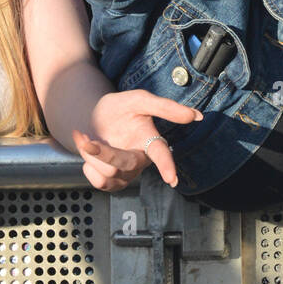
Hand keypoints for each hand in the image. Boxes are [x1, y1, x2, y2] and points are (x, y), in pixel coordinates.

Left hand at [72, 88, 203, 190]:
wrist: (91, 119)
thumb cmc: (118, 109)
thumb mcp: (138, 100)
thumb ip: (165, 107)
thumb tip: (196, 116)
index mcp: (151, 140)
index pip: (160, 153)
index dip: (166, 165)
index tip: (172, 179)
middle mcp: (141, 160)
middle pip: (124, 163)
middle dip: (102, 152)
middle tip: (86, 140)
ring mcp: (128, 174)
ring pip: (108, 173)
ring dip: (91, 155)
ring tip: (86, 139)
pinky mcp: (113, 183)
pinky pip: (99, 182)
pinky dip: (88, 166)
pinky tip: (89, 155)